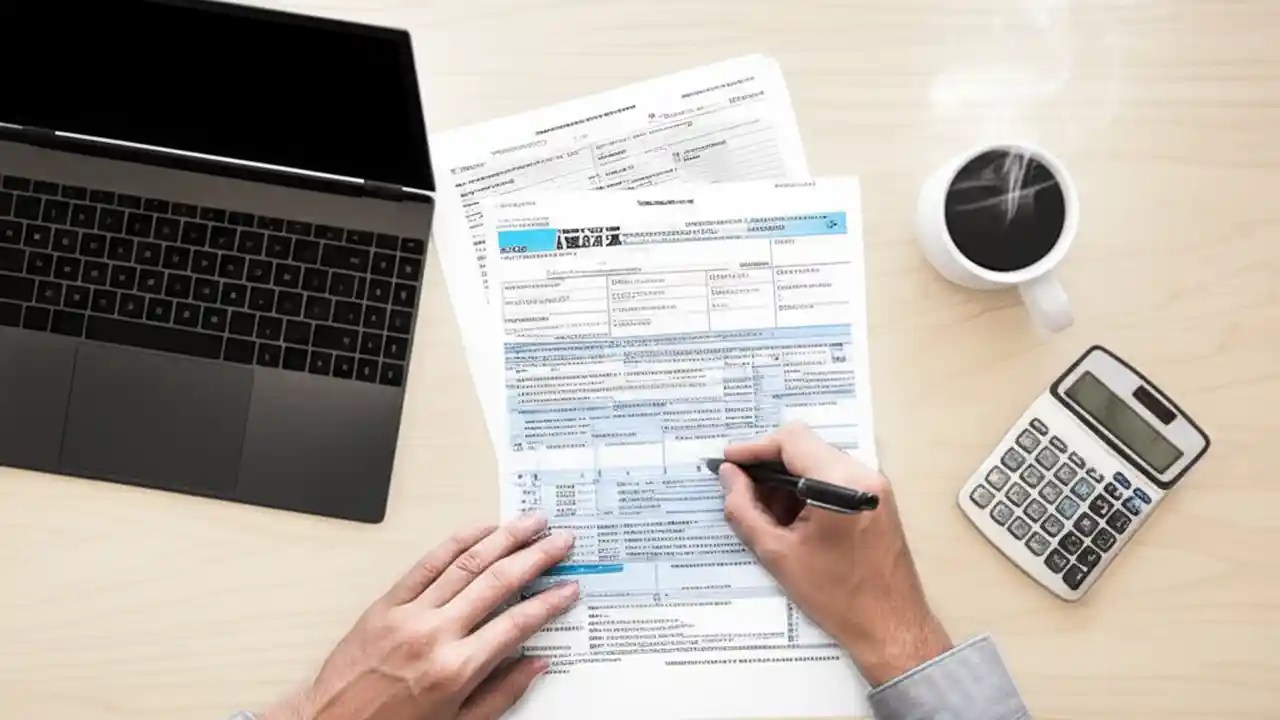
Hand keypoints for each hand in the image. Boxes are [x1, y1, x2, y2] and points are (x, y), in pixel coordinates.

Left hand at [262, 514, 576, 719]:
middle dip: (535, 557)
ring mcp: (409, 614)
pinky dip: (456, 542)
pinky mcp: (387, 604)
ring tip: (529, 523)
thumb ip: (501, 693)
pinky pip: (427, 564)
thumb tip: (536, 664)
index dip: (549, 603)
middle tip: (561, 541)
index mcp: (456, 670)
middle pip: (498, 583)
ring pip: (466, 564)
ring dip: (503, 538)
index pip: (517, 624)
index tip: (569, 588)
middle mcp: (435, 635)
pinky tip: (480, 530)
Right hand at [719, 423, 952, 685]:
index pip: (791, 439)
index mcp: (841, 483)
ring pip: (818, 462)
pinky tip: (790, 521)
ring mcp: (875, 486)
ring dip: (787, 481)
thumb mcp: (777, 554)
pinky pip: (834, 479)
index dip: (753, 448)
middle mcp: (863, 474)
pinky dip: (807, 491)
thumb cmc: (835, 597)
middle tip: (739, 491)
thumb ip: (744, 509)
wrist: (891, 627)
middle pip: (805, 447)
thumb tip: (728, 476)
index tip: (727, 464)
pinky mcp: (878, 500)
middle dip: (768, 466)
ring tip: (763, 514)